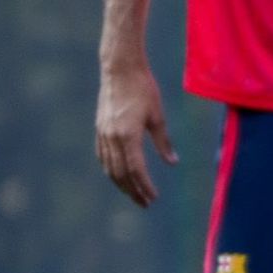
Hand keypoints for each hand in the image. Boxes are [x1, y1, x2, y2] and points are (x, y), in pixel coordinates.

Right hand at [95, 63, 175, 206]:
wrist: (119, 69)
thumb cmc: (143, 88)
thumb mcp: (157, 115)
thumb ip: (163, 141)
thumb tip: (172, 162)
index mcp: (128, 135)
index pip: (136, 170)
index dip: (144, 186)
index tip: (153, 198)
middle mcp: (112, 137)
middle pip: (121, 173)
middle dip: (133, 190)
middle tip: (145, 203)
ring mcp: (103, 133)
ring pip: (110, 166)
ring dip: (121, 183)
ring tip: (133, 194)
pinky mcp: (100, 128)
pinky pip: (103, 155)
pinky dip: (111, 169)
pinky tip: (118, 175)